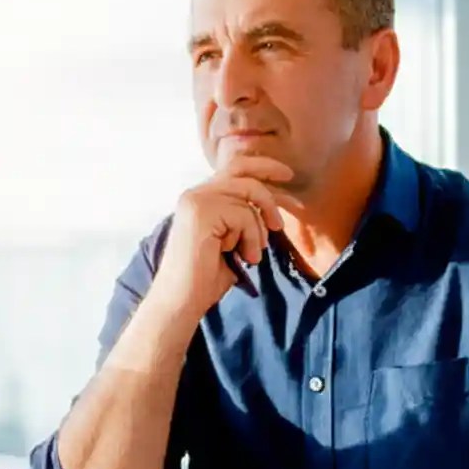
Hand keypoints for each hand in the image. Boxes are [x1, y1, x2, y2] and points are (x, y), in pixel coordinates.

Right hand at [150, 155, 294, 316]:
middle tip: (285, 216)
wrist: (182, 300)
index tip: (286, 175)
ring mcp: (196, 200)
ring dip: (258, 229)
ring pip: (248, 195)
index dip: (262, 168)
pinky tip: (242, 257)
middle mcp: (195, 194)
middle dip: (270, 187)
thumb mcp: (232, 241)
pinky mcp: (202, 211)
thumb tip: (271, 210)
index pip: (234, 170)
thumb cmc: (206, 278)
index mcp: (200, 199)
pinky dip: (251, 238)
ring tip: (252, 255)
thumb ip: (244, 219)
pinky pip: (244, 214)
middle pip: (243, 172)